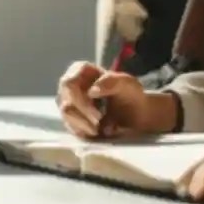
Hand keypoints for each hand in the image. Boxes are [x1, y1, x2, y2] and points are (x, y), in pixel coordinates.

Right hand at [56, 61, 177, 138]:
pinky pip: (70, 127)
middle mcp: (69, 86)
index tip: (98, 113)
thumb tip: (92, 91)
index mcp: (80, 70)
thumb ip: (111, 82)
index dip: (81, 101)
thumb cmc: (130, 94)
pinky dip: (84, 131)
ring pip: (67, 116)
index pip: (69, 84)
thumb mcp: (127, 84)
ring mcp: (68, 102)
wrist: (136, 114)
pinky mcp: (70, 119)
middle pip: (67, 102)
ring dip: (84, 125)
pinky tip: (98, 132)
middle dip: (85, 116)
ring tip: (100, 129)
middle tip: (101, 123)